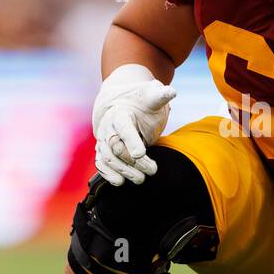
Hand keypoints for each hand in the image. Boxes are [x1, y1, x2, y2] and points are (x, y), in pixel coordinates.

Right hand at [91, 63, 175, 184]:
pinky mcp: (103, 151)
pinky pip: (101, 164)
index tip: (140, 154)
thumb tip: (172, 92)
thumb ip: (160, 95)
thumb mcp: (151, 94)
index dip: (130, 141)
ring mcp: (103, 140)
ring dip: (123, 171)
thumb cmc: (140, 100)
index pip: (123, 128)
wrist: (122, 102)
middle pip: (115, 147)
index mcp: (120, 113)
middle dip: (132, 162)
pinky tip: (120, 181)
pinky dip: (108, 174)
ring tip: (140, 179)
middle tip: (152, 170)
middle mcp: (108, 127)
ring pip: (107, 158)